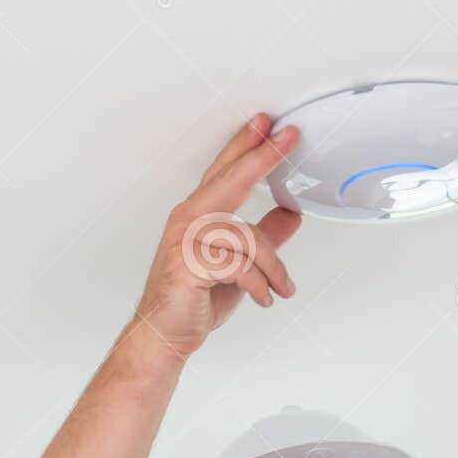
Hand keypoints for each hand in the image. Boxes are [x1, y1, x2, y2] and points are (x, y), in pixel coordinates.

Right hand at [126, 113, 302, 362]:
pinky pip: (239, 266)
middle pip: (232, 179)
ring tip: (281, 288)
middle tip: (289, 137)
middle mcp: (189, 219)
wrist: (166, 334)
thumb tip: (291, 214)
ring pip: (247, 236)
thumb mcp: (241, 264)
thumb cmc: (194, 299)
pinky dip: (258, 285)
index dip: (247, 145)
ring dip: (273, 267)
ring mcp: (186, 240)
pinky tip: (262, 298)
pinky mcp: (189, 265)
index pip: (225, 170)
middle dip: (263, 157)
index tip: (269, 123)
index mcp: (198, 213)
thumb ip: (264, 236)